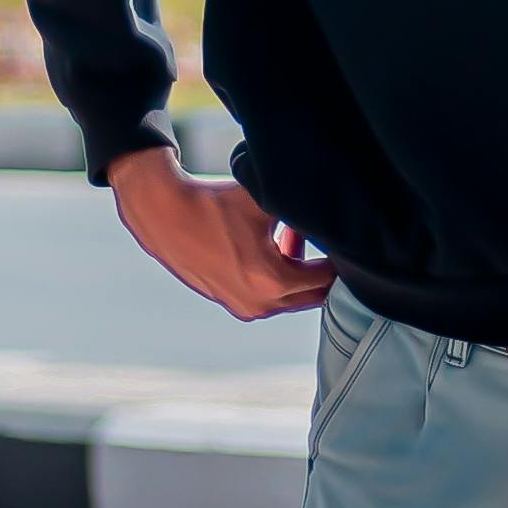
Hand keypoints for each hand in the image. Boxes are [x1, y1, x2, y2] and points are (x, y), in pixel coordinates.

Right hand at [107, 146, 336, 318]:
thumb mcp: (265, 200)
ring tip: (290, 234)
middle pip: (312, 294)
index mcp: (272, 280)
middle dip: (321, 267)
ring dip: (297, 269)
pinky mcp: (231, 302)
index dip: (339, 256)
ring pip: (290, 296)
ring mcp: (243, 307)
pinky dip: (276, 276)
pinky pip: (268, 296)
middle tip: (322, 238)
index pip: (327, 279)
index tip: (343, 237)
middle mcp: (259, 303)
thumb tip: (337, 206)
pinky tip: (269, 245)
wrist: (165, 214)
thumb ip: (304, 206)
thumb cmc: (215, 204)